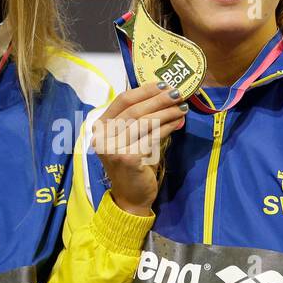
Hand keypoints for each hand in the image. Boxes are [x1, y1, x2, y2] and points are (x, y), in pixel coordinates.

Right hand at [92, 82, 188, 216]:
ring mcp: (113, 148)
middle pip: (135, 110)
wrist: (131, 197)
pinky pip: (151, 137)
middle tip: (178, 93)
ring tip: (182, 107)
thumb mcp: (133, 138)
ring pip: (144, 122)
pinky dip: (167, 128)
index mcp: (101, 127)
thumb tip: (169, 98)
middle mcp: (102, 137)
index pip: (122, 100)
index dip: (144, 90)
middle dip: (159, 99)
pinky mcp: (127, 158)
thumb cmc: (134, 165)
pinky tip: (178, 123)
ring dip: (166, 112)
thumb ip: (143, 119)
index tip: (163, 84)